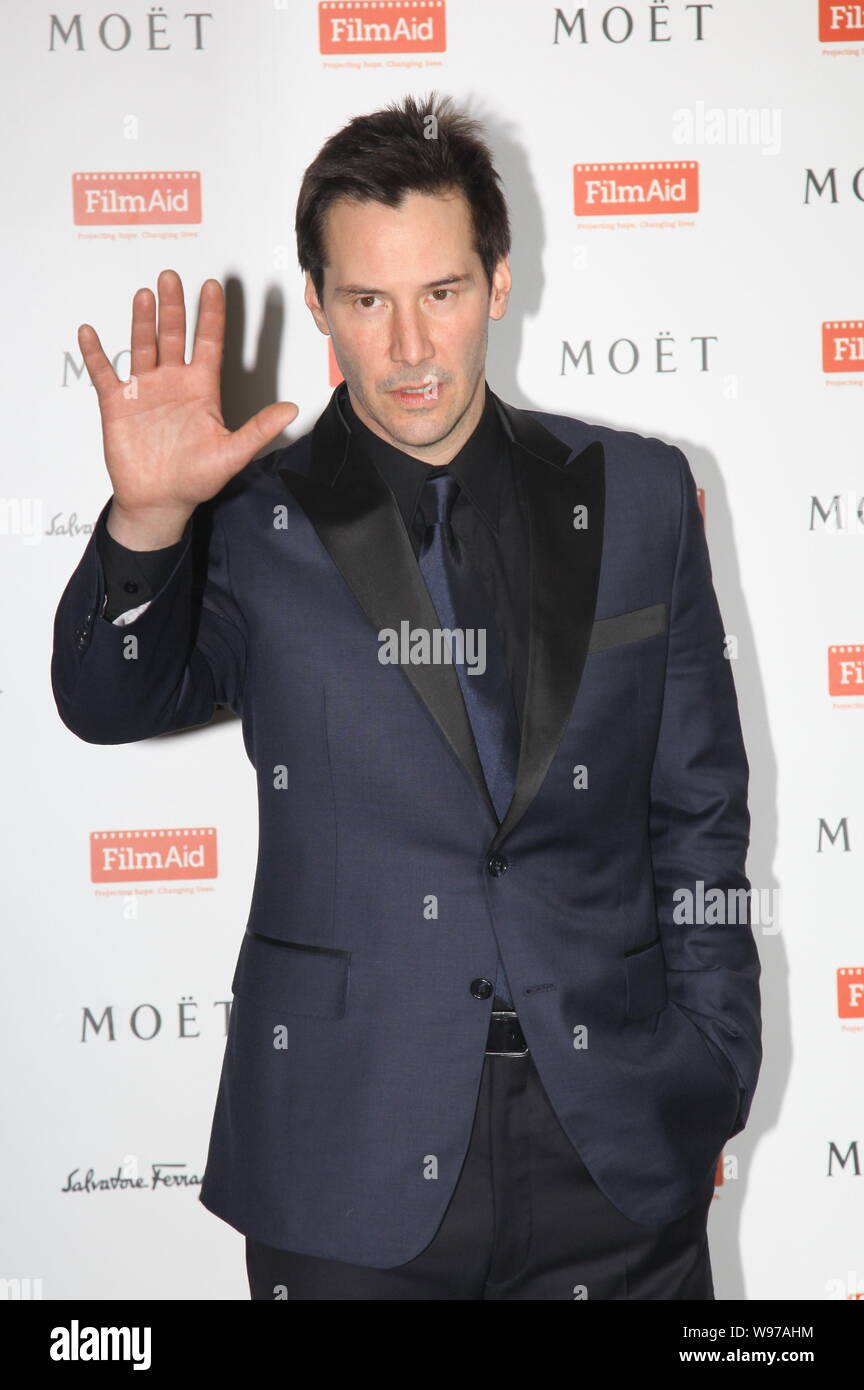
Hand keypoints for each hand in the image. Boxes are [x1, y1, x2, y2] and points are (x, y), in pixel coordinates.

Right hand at [78, 269, 298, 546]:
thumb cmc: (196, 479)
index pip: (208, 342)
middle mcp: (173, 382)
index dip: (211, 315)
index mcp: (201, 389)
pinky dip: (96, 353)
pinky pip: (104, 372)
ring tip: (145, 294)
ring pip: (143, 345)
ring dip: (143, 320)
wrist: (159, 501)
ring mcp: (145, 390)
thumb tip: (291, 410)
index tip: (213, 286)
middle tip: (172, 276)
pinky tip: (90, 332)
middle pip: (174, 334)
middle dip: (174, 306)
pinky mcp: (118, 403)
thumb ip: (259, 429)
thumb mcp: (231, 454)